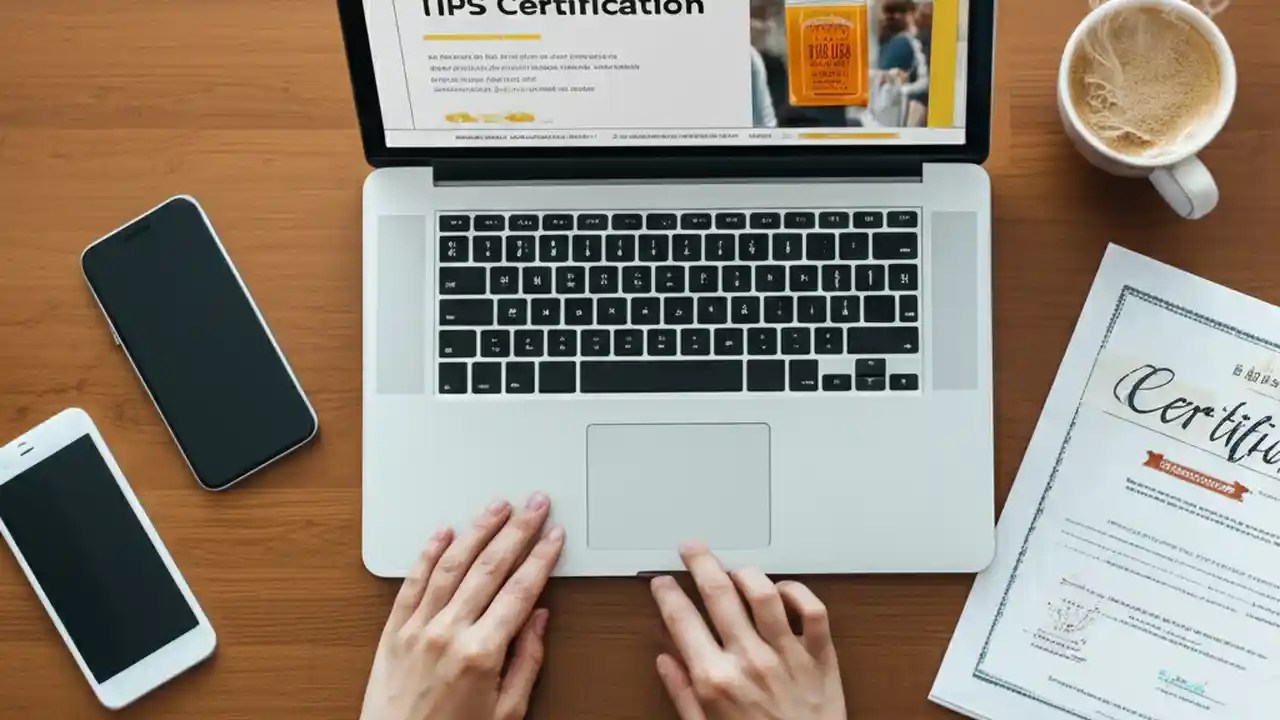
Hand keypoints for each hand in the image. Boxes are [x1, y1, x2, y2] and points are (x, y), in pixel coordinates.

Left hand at [360, 494, 564, 719]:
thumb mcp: (506, 713)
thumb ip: (527, 661)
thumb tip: (538, 618)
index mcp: (481, 654)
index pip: (520, 590)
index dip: (541, 558)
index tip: (554, 536)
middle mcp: (448, 633)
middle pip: (490, 568)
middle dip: (518, 531)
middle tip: (534, 505)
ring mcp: (417, 629)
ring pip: (451, 565)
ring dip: (477, 531)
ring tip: (497, 507)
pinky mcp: (393, 631)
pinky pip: (412, 583)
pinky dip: (427, 554)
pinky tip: (444, 532)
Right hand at [650, 543, 845, 719]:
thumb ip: (683, 693)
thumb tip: (665, 660)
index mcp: (716, 680)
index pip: (682, 619)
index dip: (667, 593)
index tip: (663, 583)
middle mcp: (749, 661)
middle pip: (718, 592)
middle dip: (699, 562)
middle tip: (692, 549)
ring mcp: (786, 656)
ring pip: (764, 593)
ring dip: (745, 572)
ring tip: (734, 568)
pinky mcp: (819, 657)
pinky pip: (813, 611)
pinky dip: (798, 592)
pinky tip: (783, 589)